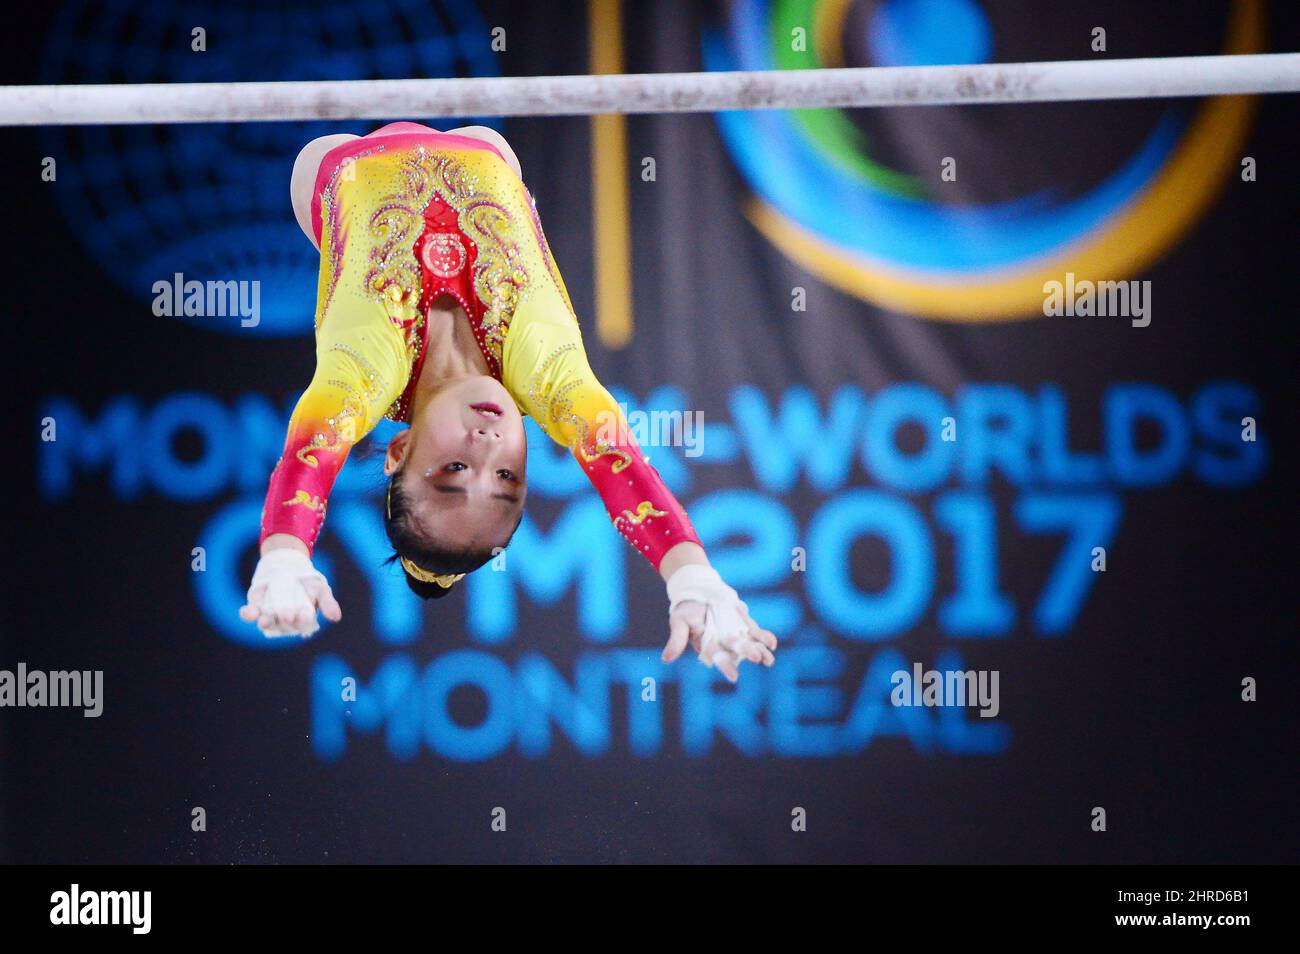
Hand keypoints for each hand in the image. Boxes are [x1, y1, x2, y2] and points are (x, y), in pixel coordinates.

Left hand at [239, 548, 340, 637]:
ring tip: (264, 621)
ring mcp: (270, 615)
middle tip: (288, 615)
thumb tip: (336, 618)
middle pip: (284, 625)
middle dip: (285, 621)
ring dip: (265, 622)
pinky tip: (246, 612)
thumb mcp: (320, 588)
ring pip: (267, 622)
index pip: (303, 623)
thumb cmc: (308, 581)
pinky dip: (248, 614)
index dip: (303, 620)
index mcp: (303, 620)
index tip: (304, 616)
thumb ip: (327, 603)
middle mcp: (285, 621)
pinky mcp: (256, 607)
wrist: (288, 566)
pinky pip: (250, 614)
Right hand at [661, 564, 776, 682]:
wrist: (698, 592)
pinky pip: (756, 633)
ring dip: (760, 651)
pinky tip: (771, 643)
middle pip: (737, 651)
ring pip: (750, 645)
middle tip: (757, 658)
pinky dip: (764, 638)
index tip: (734, 677)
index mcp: (707, 647)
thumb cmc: (685, 610)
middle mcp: (723, 644)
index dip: (725, 667)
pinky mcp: (745, 625)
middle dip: (747, 653)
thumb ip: (677, 640)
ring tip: (768, 660)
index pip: (718, 658)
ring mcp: (736, 635)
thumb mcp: (679, 622)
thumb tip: (665, 660)